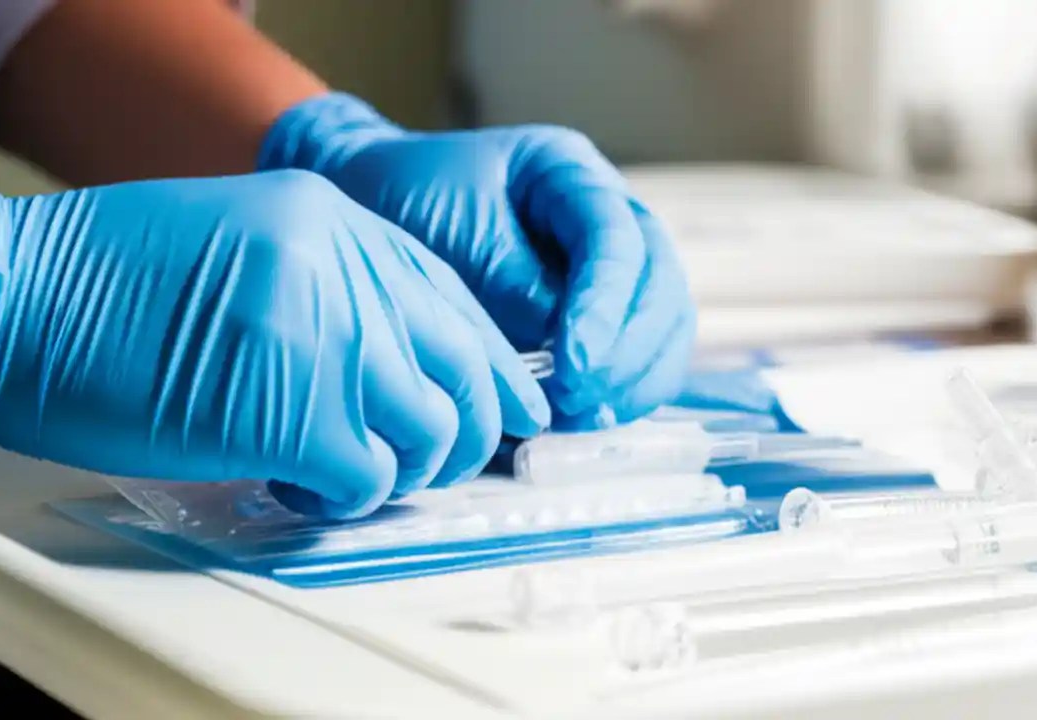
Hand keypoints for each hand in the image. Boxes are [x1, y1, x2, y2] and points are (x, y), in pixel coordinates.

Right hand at [0, 171, 548, 517]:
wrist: (15, 294)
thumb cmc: (108, 282)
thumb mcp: (247, 240)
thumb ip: (332, 285)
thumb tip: (397, 360)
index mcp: (339, 223)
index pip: (457, 304)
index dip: (489, 366)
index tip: (502, 407)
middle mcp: (349, 270)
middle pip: (469, 368)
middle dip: (467, 431)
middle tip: (431, 461)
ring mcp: (329, 338)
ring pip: (435, 430)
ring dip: (405, 469)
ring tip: (354, 472)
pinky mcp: (296, 413)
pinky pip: (369, 478)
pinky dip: (347, 497)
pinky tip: (300, 484)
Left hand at [259, 93, 695, 427]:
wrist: (371, 205)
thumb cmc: (406, 202)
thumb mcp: (452, 230)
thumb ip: (513, 283)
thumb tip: (566, 350)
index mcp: (572, 174)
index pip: (618, 240)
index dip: (607, 306)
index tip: (573, 364)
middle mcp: (609, 217)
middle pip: (661, 285)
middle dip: (629, 352)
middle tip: (579, 400)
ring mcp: (613, 268)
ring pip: (665, 326)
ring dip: (635, 379)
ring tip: (584, 416)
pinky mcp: (602, 314)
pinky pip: (639, 356)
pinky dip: (622, 392)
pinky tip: (588, 419)